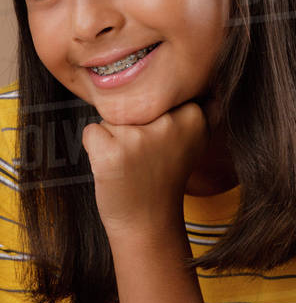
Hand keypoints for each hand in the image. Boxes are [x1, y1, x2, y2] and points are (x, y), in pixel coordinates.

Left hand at [81, 102, 206, 241]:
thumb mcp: (194, 140)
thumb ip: (200, 109)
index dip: (152, 116)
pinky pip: (90, 132)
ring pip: (111, 117)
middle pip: (132, 101)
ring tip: (132, 164)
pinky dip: (94, 148)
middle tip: (145, 157)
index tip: (162, 144)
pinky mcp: (111, 152)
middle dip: (132, 125)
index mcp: (193, 117)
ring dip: (114, 137)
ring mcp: (139, 138)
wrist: (148, 222)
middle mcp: (169, 124)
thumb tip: (211, 80)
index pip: (156, 90)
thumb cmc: (163, 176)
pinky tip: (115, 168)